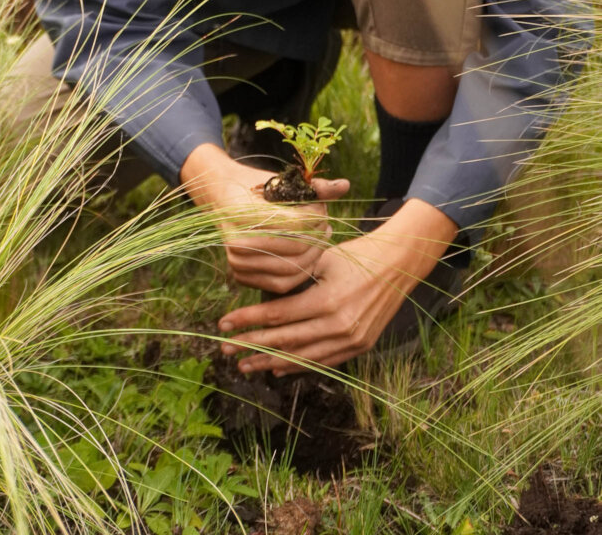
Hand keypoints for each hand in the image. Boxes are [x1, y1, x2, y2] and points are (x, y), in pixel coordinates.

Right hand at [180, 143, 349, 292]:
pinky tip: (309, 255)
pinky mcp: (242, 277)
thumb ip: (314, 188)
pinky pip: (282, 284)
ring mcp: (238, 263)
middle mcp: (238, 242)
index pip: (296, 223)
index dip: (316, 216)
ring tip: (321, 238)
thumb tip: (346, 185)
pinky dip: (300, 271)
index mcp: (245, 214)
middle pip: (296, 248)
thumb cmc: (256, 186)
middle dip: (317, 236)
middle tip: (326, 225)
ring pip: (291, 270)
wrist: (223, 197)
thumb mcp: (282, 180)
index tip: (322, 207)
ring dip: (313, 255)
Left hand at [217, 198, 457, 371]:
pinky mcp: (359, 346)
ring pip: (302, 358)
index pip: (276, 315)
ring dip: (270, 362)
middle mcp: (339, 325)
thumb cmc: (358, 254)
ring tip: (245, 366)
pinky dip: (298, 366)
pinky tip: (277, 368)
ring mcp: (351, 340)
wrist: (400, 263)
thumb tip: (258, 294)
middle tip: (224, 350)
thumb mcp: (323, 259)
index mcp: (327, 300)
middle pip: (284, 340)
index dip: (247, 321)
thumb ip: (295, 280)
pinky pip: (323, 362)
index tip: (223, 324)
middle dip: (251, 346)